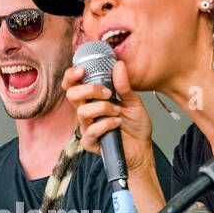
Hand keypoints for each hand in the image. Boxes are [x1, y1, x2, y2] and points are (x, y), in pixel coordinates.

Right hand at [64, 59, 155, 178]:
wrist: (142, 148)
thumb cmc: (135, 125)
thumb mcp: (133, 101)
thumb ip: (124, 85)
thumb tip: (119, 65)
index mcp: (92, 99)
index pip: (73, 85)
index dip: (71, 76)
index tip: (82, 70)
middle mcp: (87, 111)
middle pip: (71, 95)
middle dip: (89, 90)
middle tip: (108, 93)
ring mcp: (87, 127)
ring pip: (82, 112)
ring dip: (103, 108)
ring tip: (118, 111)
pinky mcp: (90, 142)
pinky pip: (92, 130)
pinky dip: (107, 124)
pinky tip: (118, 123)